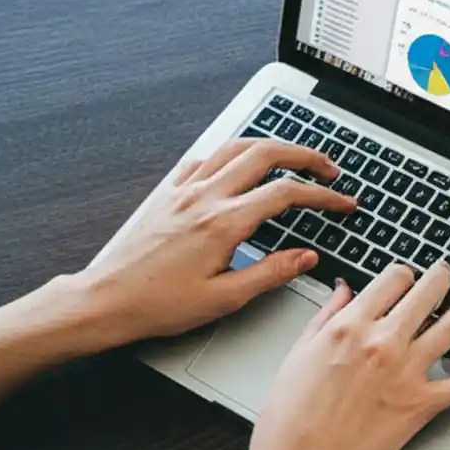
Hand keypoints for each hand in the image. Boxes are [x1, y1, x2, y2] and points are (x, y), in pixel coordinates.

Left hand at [76, 139, 354, 346]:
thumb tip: (306, 257)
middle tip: (328, 169)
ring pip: (235, 146)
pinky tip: (238, 165)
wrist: (107, 300)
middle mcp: (204, 197)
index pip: (286, 194)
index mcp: (223, 223)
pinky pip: (204, 158)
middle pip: (265, 153)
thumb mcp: (226, 298)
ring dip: (270, 145)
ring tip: (292, 157)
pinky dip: (231, 154)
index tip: (342, 202)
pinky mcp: (168, 193)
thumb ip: (272, 273)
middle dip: (305, 155)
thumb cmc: (159, 304)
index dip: (323, 195)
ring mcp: (184, 190)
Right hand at [243, 262, 449, 449]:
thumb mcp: (298, 354)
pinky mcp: (423, 404)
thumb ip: (326, 316)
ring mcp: (407, 371)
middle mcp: (382, 342)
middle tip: (445, 276)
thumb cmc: (291, 419)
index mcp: (349, 325)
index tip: (408, 277)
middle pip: (429, 291)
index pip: (394, 278)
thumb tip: (344, 290)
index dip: (405, 274)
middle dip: (441, 278)